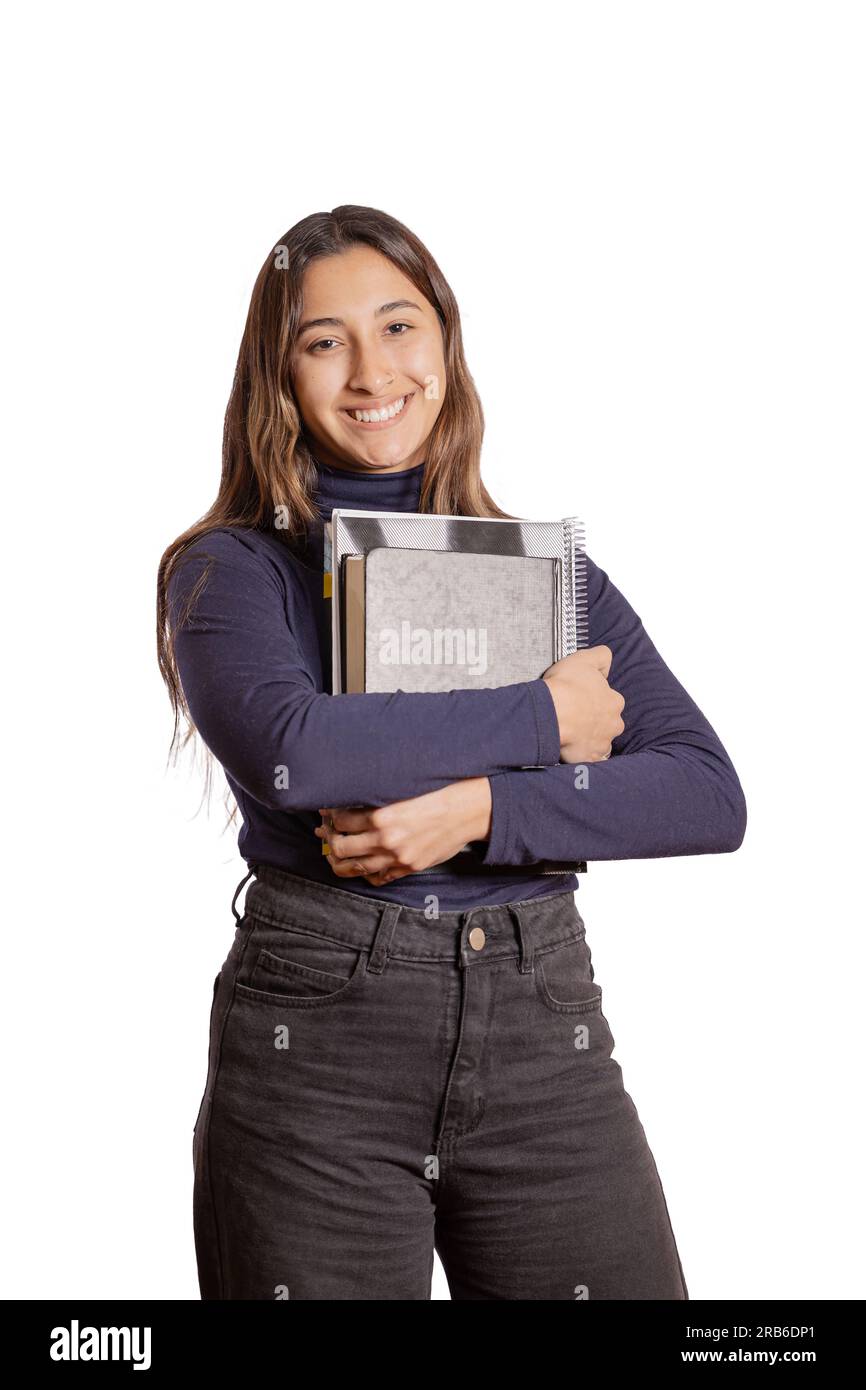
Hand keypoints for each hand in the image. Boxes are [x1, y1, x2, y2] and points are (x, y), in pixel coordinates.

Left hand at [314, 778, 492, 885]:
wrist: (467, 811)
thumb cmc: (437, 793)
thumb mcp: (402, 789)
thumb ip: (376, 800)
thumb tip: (348, 804)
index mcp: (382, 816)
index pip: (341, 821)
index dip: (330, 816)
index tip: (328, 812)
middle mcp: (387, 840)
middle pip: (340, 847)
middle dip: (329, 839)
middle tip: (326, 832)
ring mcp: (397, 858)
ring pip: (354, 867)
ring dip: (339, 860)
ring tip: (334, 852)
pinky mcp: (408, 868)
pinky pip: (377, 878)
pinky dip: (364, 873)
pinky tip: (360, 864)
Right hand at [542, 645, 624, 762]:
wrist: (551, 712)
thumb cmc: (566, 686)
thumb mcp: (583, 659)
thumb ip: (601, 656)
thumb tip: (607, 658)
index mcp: (614, 701)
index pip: (611, 701)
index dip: (596, 700)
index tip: (581, 700)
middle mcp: (614, 723)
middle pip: (609, 723)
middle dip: (597, 722)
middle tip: (576, 718)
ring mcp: (603, 743)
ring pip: (602, 742)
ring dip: (591, 739)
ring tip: (573, 735)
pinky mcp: (590, 758)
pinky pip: (592, 760)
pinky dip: (586, 757)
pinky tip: (575, 752)